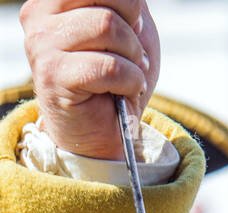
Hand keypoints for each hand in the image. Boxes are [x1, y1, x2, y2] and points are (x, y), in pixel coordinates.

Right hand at [21, 0, 159, 159]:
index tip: (131, 28)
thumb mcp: (125, 27)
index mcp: (54, 0)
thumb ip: (122, 3)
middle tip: (134, 54)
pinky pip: (109, 66)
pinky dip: (131, 80)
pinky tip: (128, 90)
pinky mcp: (54, 76)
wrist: (104, 130)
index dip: (127, 4)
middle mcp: (40, 16)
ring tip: (131, 74)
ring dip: (133, 56)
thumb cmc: (115, 78)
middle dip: (131, 29)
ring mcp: (42, 44)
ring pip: (107, 26)